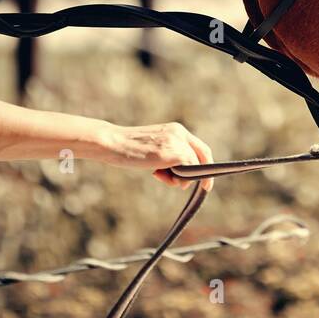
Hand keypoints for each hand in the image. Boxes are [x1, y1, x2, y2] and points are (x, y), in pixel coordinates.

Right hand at [95, 122, 214, 190]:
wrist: (112, 142)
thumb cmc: (128, 149)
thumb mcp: (154, 149)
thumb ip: (170, 156)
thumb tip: (184, 178)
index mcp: (175, 130)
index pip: (198, 146)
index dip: (203, 162)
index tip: (204, 178)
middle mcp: (179, 133)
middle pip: (204, 154)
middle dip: (206, 174)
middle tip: (205, 188)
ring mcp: (176, 141)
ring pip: (194, 165)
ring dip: (180, 178)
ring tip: (158, 176)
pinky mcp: (173, 152)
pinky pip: (188, 170)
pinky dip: (179, 179)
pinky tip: (158, 176)